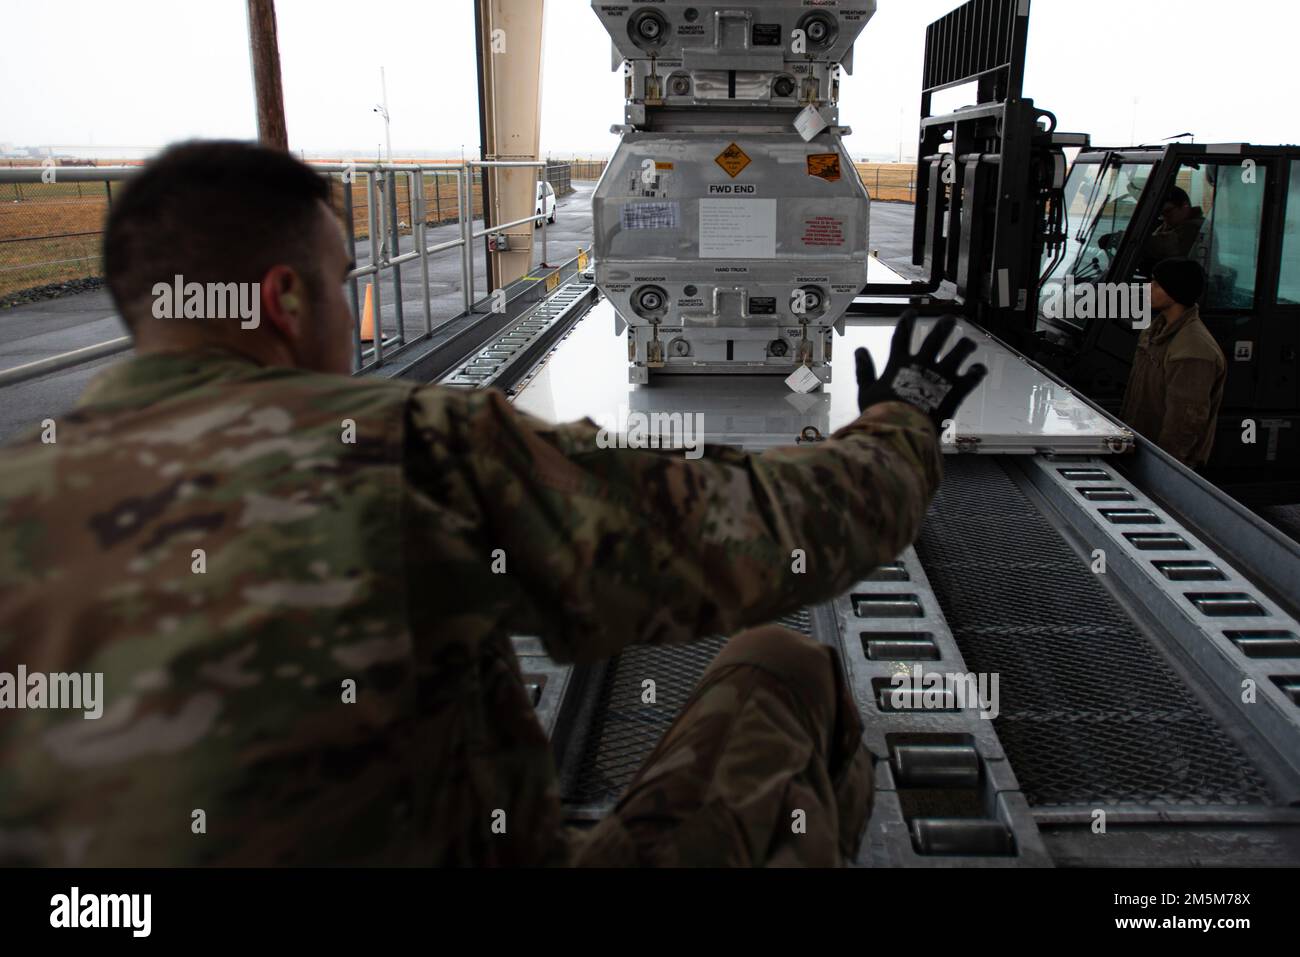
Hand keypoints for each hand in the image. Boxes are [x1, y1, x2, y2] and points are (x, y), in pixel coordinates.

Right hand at [854, 310, 987, 431]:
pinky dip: (977, 372)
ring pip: (958, 352)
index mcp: (900, 362)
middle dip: (944, 326)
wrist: (902, 430)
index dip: (907, 322)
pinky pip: (972, 377)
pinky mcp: (956, 389)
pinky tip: (979, 369)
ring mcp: (942, 375)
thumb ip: (864, 370)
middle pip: (936, 337)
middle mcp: (923, 363)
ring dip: (965, 345)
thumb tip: (859, 350)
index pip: (903, 335)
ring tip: (969, 343)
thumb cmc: (881, 413)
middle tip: (950, 319)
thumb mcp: (867, 391)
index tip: (912, 312)